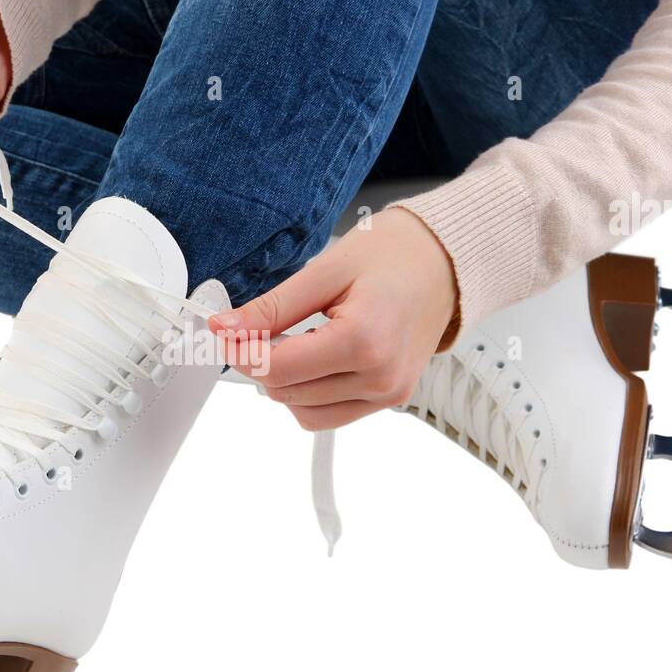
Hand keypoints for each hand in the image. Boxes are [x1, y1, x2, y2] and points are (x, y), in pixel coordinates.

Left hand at [211, 208, 457, 429]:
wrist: (445, 262)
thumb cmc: (394, 256)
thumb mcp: (325, 270)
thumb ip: (272, 307)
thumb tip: (226, 328)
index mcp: (365, 340)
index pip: (278, 369)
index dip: (241, 351)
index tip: (226, 330)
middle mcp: (380, 376)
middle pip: (286, 393)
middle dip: (262, 362)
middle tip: (258, 327)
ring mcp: (388, 394)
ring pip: (303, 412)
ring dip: (286, 381)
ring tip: (297, 339)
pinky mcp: (390, 400)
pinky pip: (329, 415)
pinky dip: (309, 393)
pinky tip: (317, 357)